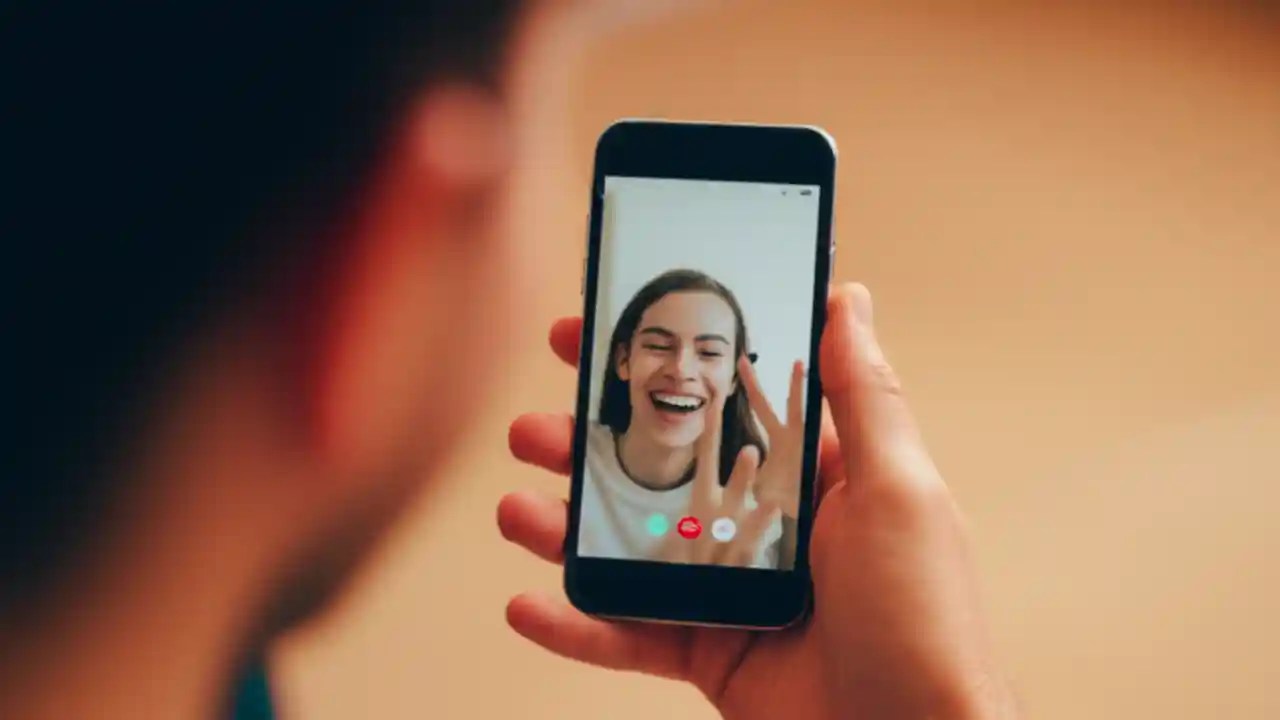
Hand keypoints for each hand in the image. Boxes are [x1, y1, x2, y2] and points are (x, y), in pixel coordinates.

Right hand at [499, 283, 1016, 719]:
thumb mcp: (897, 491)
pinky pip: (628, 635)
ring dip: (564, 531)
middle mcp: (762, 527)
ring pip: (629, 551)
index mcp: (808, 478)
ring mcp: (729, 591)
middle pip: (657, 476)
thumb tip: (847, 298)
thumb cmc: (924, 616)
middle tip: (533, 426)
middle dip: (589, 449)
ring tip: (516, 510)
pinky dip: (576, 626)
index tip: (599, 336)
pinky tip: (530, 605)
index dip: (658, 375)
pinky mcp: (708, 654)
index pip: (722, 407)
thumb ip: (863, 397)